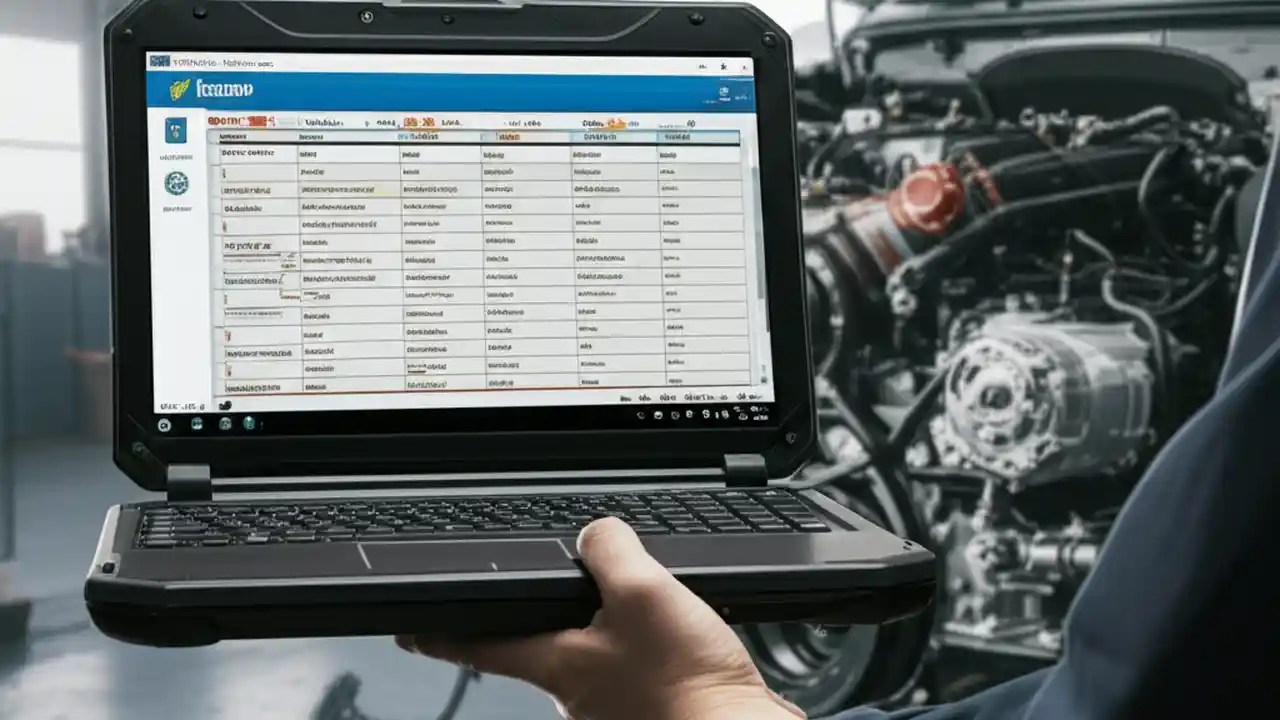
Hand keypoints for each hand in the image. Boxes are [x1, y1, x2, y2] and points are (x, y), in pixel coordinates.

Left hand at [396, 517, 804, 719]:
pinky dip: (651, 652)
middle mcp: (577, 692)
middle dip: (550, 618)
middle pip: (543, 647)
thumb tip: (596, 532)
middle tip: (566, 593)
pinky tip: (681, 641)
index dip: (440, 633)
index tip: (410, 630)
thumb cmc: (686, 686)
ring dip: (611, 633)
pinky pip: (639, 671)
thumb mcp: (643, 592)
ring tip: (649, 611)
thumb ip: (610, 551)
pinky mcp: (652, 711)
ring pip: (595, 658)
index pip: (479, 645)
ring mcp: (613, 706)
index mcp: (557, 664)